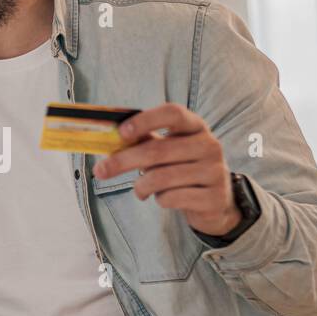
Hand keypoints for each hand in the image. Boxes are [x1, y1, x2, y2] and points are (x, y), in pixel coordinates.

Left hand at [92, 102, 241, 236]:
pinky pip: (172, 198)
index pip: (173, 113)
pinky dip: (160, 200)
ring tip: (140, 190)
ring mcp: (215, 171)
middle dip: (123, 161)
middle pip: (158, 150)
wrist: (215, 202)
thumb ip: (143, 141)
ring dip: (141, 186)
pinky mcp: (213, 197)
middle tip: (100, 171)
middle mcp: (209, 145)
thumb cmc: (182, 169)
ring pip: (162, 178)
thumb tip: (107, 138)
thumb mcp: (167, 151)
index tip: (121, 132)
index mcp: (196, 126)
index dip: (146, 120)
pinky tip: (163, 198)